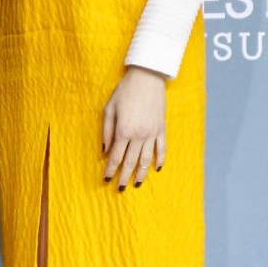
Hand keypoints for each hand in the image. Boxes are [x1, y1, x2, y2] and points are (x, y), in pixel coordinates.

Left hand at [102, 67, 166, 189]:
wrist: (147, 78)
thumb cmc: (124, 92)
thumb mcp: (109, 109)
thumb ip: (106, 132)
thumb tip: (105, 151)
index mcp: (123, 131)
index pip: (116, 157)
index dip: (111, 170)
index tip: (106, 179)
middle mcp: (139, 135)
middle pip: (130, 162)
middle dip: (124, 176)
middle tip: (120, 188)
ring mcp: (152, 133)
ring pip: (146, 159)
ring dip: (141, 173)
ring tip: (136, 184)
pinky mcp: (162, 128)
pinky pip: (162, 148)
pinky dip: (160, 160)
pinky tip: (157, 169)